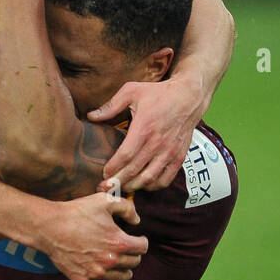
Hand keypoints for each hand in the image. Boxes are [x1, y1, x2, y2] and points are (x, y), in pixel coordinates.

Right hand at [39, 189, 147, 279]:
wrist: (48, 226)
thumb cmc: (75, 212)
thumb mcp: (103, 200)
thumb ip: (126, 208)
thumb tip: (137, 220)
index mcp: (119, 242)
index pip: (142, 247)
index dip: (140, 241)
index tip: (136, 238)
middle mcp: (112, 260)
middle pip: (134, 262)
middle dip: (133, 254)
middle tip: (125, 248)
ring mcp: (98, 272)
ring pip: (124, 276)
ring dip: (125, 269)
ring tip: (119, 262)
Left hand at [89, 74, 206, 190]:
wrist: (189, 96)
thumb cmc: (158, 93)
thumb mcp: (131, 91)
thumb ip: (110, 106)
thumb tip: (91, 116)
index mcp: (144, 129)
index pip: (125, 156)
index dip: (112, 168)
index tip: (103, 173)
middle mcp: (158, 143)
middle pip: (135, 171)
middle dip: (118, 182)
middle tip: (105, 187)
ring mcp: (170, 152)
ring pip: (150, 178)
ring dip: (134, 186)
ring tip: (121, 187)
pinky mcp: (179, 156)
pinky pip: (167, 178)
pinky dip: (154, 186)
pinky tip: (142, 185)